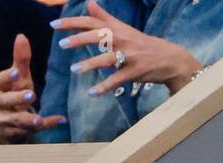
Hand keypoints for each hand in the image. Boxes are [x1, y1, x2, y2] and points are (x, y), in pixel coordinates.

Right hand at [0, 33, 65, 143]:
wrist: (3, 128)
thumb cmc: (13, 97)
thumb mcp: (18, 79)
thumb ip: (20, 60)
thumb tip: (21, 36)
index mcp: (1, 88)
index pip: (0, 81)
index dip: (8, 76)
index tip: (17, 72)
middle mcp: (0, 105)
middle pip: (6, 101)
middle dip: (17, 99)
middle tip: (31, 95)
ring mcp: (5, 121)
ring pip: (16, 120)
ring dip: (27, 119)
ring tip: (38, 119)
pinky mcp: (15, 134)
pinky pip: (30, 131)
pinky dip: (45, 125)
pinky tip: (59, 120)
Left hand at [55, 0, 202, 97]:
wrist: (169, 58)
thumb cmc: (142, 44)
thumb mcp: (123, 28)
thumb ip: (104, 17)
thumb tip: (89, 2)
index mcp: (117, 29)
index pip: (91, 21)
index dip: (72, 22)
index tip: (53, 24)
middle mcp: (122, 39)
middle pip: (98, 36)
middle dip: (79, 39)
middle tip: (61, 44)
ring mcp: (129, 56)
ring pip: (107, 58)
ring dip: (90, 64)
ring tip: (73, 70)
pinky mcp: (135, 72)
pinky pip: (117, 80)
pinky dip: (105, 87)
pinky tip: (92, 93)